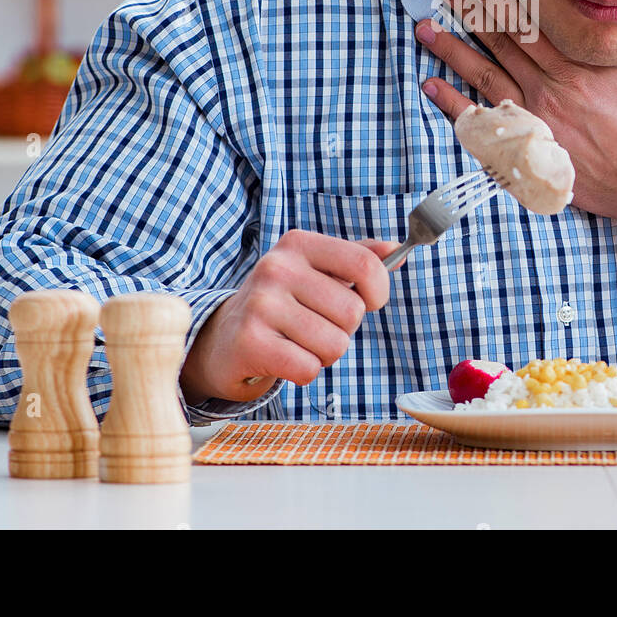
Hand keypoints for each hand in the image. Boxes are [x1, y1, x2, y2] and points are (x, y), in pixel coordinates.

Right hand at [179, 231, 403, 402]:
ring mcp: (261, 304)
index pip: (365, 264)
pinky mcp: (250, 341)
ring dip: (323, 354)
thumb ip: (356, 260)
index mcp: (299, 244)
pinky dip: (304, 372)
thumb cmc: (281, 305)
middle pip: (352, 313)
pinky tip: (283, 359)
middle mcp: (277, 267)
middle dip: (343, 330)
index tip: (368, 302)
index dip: (377, 292)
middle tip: (313, 326)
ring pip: (334, 345)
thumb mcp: (315, 272)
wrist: (220, 339)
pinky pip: (309, 368)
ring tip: (296, 342)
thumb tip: (396, 251)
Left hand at [416, 0, 616, 253]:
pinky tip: (432, 87)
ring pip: (485, 81)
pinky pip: (483, 126)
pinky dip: (455, 107)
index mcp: (579, 71)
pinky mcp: (529, 152)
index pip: (528, 26)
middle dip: (468, 15)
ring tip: (426, 28)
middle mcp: (551, 95)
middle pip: (499, 47)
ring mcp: (536, 125)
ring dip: (452, 53)